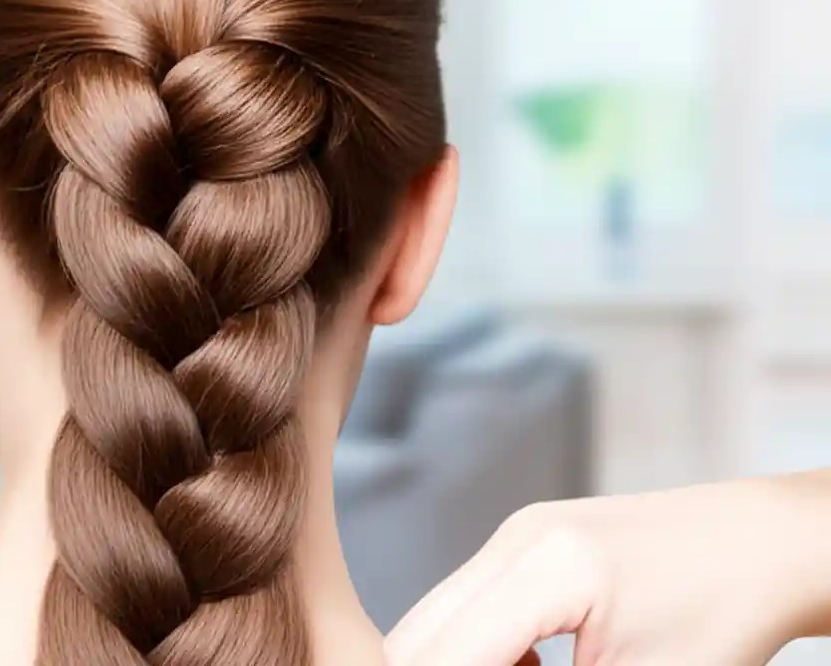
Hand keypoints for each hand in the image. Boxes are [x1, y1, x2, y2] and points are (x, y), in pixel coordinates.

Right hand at [385, 472, 830, 665]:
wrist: (765, 544)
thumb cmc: (725, 615)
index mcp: (549, 568)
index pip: (449, 653)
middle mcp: (517, 538)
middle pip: (420, 633)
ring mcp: (515, 532)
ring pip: (435, 616)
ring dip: (454, 660)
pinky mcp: (523, 538)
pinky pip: (467, 601)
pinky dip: (475, 645)